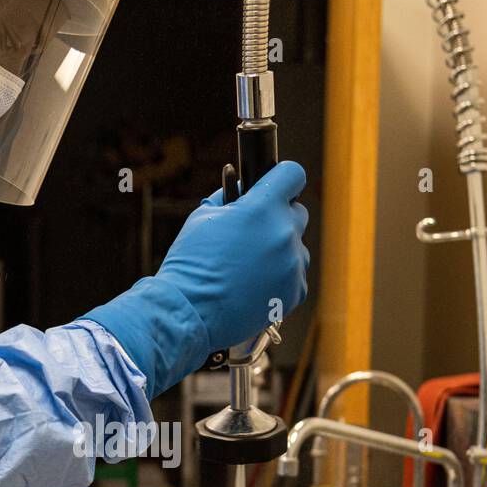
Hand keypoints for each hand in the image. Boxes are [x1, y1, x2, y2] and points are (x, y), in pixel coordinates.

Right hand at [156, 160, 308, 351]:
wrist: (189, 312)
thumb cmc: (191, 264)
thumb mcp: (203, 218)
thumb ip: (230, 198)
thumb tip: (242, 189)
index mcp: (262, 208)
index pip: (292, 174)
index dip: (282, 178)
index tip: (276, 186)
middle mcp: (284, 233)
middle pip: (298, 213)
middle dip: (279, 218)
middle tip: (254, 234)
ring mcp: (293, 264)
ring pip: (297, 248)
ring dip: (280, 252)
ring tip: (250, 268)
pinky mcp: (295, 291)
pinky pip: (295, 276)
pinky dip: (280, 279)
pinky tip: (255, 286)